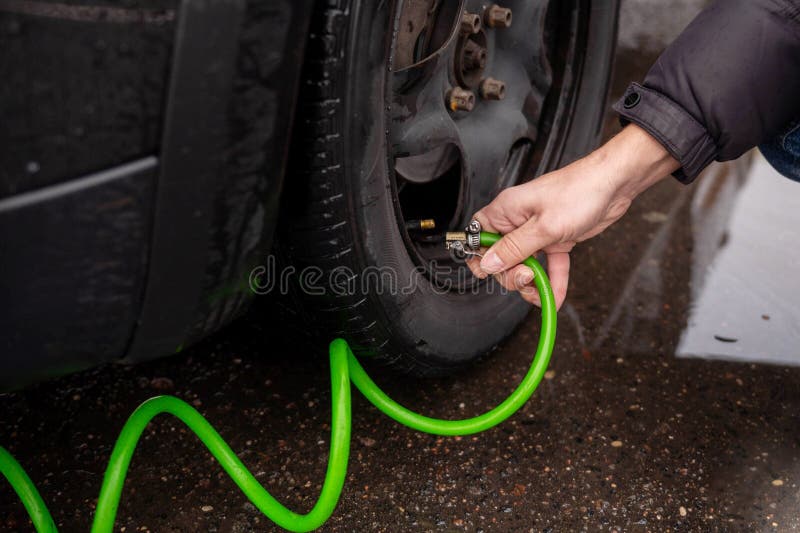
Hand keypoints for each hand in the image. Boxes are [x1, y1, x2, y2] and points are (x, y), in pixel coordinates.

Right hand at [467, 124, 679, 308]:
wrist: (615, 184)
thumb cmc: (580, 191)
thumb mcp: (544, 226)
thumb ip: (514, 248)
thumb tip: (489, 263)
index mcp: (505, 210)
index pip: (478, 237)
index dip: (481, 257)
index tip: (491, 273)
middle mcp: (517, 221)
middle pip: (502, 258)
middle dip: (513, 274)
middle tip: (528, 277)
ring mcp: (536, 231)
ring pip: (524, 265)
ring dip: (533, 282)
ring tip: (543, 293)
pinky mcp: (555, 239)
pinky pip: (548, 265)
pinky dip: (552, 281)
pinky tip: (555, 297)